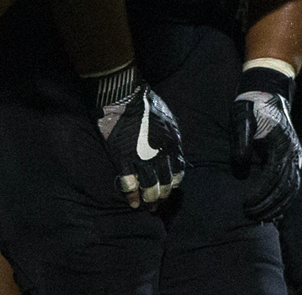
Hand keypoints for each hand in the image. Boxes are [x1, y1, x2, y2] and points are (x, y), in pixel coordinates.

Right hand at [93, 66, 185, 208]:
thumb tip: (171, 151)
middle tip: (157, 205)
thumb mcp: (167, 118)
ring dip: (148, 200)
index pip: (178, 171)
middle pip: (165, 182)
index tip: (169, 190)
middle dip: (162, 196)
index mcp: (172, 143)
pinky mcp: (123, 158)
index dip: (173, 184)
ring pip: (149, 186)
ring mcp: (141, 157)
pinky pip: (130, 183)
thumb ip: (170, 137)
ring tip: (146, 207)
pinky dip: (132, 195)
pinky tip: (132, 202)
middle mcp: (160, 153)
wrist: (124, 95)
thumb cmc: (145, 102)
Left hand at [229, 64, 301, 221]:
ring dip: (279, 205)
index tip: (246, 204)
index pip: (273, 176)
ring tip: (263, 217)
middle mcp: (293, 152)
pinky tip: (276, 210)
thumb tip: (241, 169)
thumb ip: (241, 143)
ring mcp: (296, 155)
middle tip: (251, 215)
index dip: (261, 193)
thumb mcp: (241, 120)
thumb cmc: (251, 107)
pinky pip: (294, 183)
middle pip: (285, 186)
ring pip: (293, 187)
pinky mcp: (295, 157)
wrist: (268, 91)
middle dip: (269, 204)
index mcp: (280, 143)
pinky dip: (286, 198)